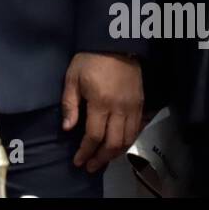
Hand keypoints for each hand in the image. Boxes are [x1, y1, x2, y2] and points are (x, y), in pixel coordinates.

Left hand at [61, 51, 143, 172]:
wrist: (116, 43)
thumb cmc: (90, 60)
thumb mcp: (73, 78)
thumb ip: (69, 104)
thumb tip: (67, 128)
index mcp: (101, 102)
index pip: (94, 136)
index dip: (86, 151)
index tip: (78, 161)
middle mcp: (120, 108)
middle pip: (113, 143)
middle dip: (101, 158)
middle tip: (90, 166)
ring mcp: (133, 107)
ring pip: (127, 139)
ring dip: (115, 154)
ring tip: (103, 159)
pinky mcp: (141, 104)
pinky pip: (136, 129)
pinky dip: (128, 142)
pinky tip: (118, 146)